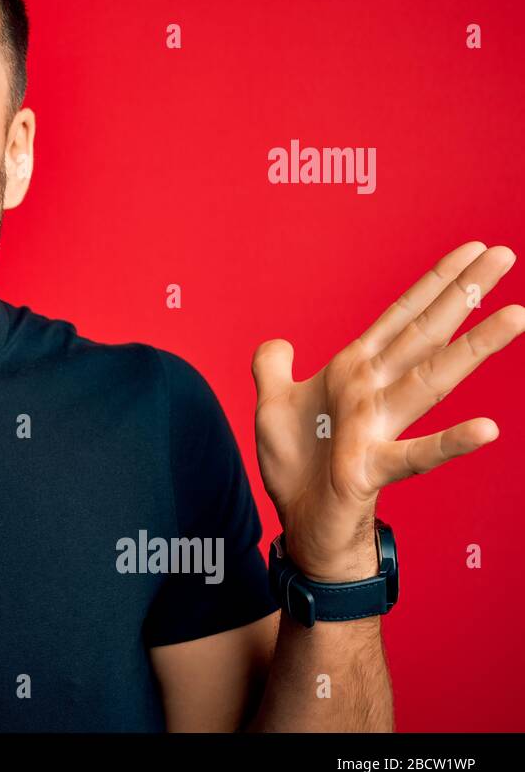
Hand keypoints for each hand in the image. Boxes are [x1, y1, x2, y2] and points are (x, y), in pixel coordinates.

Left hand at [251, 242, 523, 580]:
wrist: (299, 521)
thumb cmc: (296, 465)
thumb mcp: (272, 405)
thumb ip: (272, 368)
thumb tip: (277, 342)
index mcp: (353, 371)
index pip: (400, 317)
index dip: (434, 282)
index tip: (472, 249)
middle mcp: (373, 392)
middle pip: (425, 334)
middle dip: (464, 294)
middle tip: (506, 255)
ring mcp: (376, 428)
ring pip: (431, 380)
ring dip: (473, 350)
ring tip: (518, 316)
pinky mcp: (370, 467)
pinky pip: (416, 454)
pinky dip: (451, 443)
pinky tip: (488, 429)